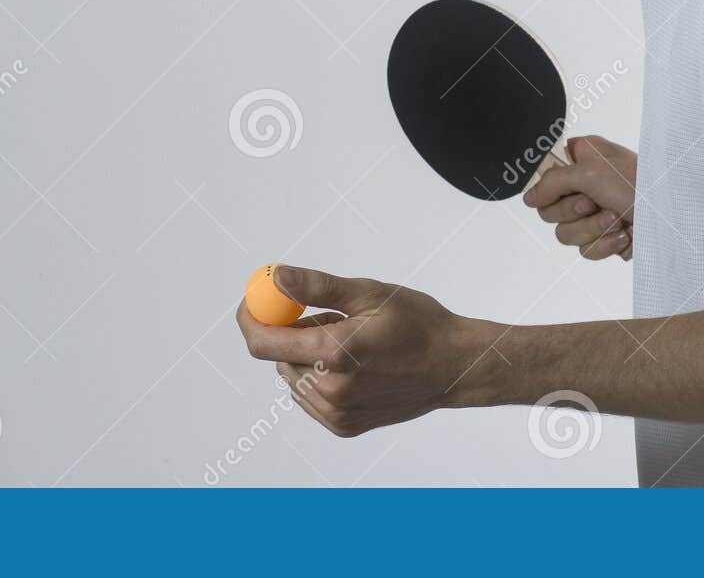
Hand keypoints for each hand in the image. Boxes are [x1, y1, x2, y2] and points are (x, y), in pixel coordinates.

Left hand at [235, 265, 478, 437]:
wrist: (453, 365)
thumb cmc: (417, 323)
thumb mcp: (367, 293)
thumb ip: (316, 287)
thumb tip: (275, 277)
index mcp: (335, 353)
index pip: (263, 342)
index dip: (251, 317)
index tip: (255, 299)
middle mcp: (331, 391)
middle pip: (279, 357)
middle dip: (290, 331)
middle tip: (327, 314)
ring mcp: (337, 414)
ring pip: (294, 376)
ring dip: (306, 354)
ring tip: (350, 340)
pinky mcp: (344, 426)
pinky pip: (310, 396)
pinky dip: (319, 376)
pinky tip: (354, 365)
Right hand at [522, 134, 635, 260]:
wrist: (674, 217)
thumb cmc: (640, 183)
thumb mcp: (590, 173)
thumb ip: (552, 182)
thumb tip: (528, 196)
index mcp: (582, 159)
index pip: (544, 178)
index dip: (551, 190)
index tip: (568, 191)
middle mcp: (586, 185)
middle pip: (550, 211)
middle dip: (573, 212)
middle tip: (594, 203)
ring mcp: (595, 214)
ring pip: (566, 235)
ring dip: (591, 229)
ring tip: (617, 219)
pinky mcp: (606, 238)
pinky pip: (586, 250)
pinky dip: (605, 244)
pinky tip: (624, 236)